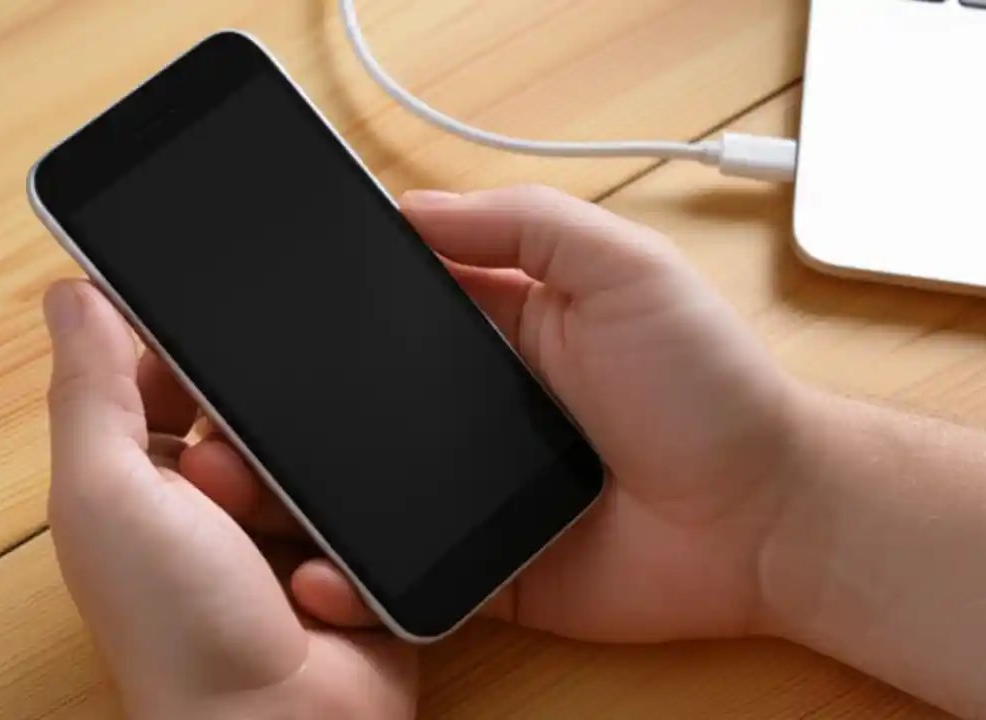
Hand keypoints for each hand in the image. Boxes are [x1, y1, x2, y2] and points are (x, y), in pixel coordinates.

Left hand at [42, 281, 415, 718]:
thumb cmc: (177, 632)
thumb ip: (90, 390)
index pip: (157, 375)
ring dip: (302, 490)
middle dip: (252, 437)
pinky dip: (345, 539)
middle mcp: (203, 504)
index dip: (179, 356)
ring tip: (285, 548)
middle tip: (239, 480)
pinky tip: (319, 584)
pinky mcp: (344, 557)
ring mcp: (276, 533)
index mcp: (135, 480)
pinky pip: (362, 502)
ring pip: (311, 452)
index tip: (206, 341)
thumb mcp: (108, 492)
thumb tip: (71, 292)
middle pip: (244, 410)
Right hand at [202, 185, 806, 643]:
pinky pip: (407, 576)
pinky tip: (316, 573)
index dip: (329, 310)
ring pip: (368, 489)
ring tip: (236, 490)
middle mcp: (479, 407)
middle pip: (363, 401)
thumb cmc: (709, 386)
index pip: (393, 310)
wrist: (766, 520)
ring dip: (305, 493)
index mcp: (503, 328)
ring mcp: (478, 491)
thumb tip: (414, 208)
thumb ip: (527, 225)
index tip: (261, 316)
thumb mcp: (627, 268)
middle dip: (291, 408)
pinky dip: (358, 581)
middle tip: (220, 414)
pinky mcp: (487, 567)